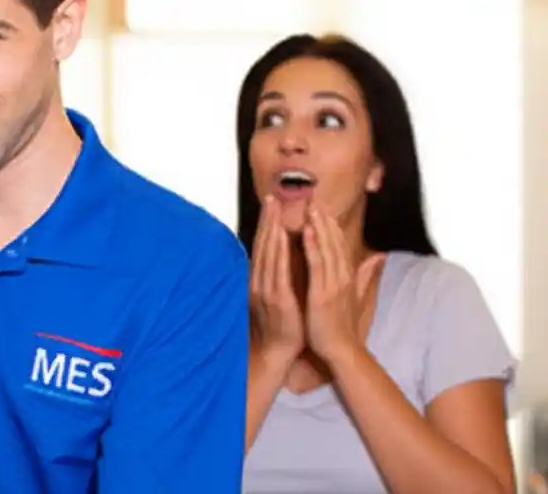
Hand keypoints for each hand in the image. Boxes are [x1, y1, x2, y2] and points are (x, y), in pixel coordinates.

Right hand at [249, 195, 304, 364]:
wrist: (277, 351)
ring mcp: (266, 288)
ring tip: (275, 208)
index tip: (272, 204)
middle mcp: (259, 280)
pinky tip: (282, 235)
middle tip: (271, 197)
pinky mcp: (276, 298)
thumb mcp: (282, 295)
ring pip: (268, 252)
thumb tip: (287, 255)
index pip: (264, 246)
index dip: (267, 224)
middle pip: (263, 244)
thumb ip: (284, 273)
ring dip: (271, 228)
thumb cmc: (284, 324)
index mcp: (262, 279)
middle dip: (267, 219)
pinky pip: (277, 269)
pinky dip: (279, 251)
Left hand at [300, 206, 384, 364]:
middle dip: (325, 219)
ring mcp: (334, 283)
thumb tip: (378, 256)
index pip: (339, 244)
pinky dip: (313, 246)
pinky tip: (306, 231)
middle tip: (314, 198)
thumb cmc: (341, 326)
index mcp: (346, 276)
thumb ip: (365, 275)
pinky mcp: (323, 292)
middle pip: (334, 241)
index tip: (322, 208)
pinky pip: (317, 264)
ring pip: (327, 248)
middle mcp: (342, 276)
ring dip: (319, 226)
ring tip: (311, 207)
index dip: (331, 225)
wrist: (340, 350)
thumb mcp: (355, 296)